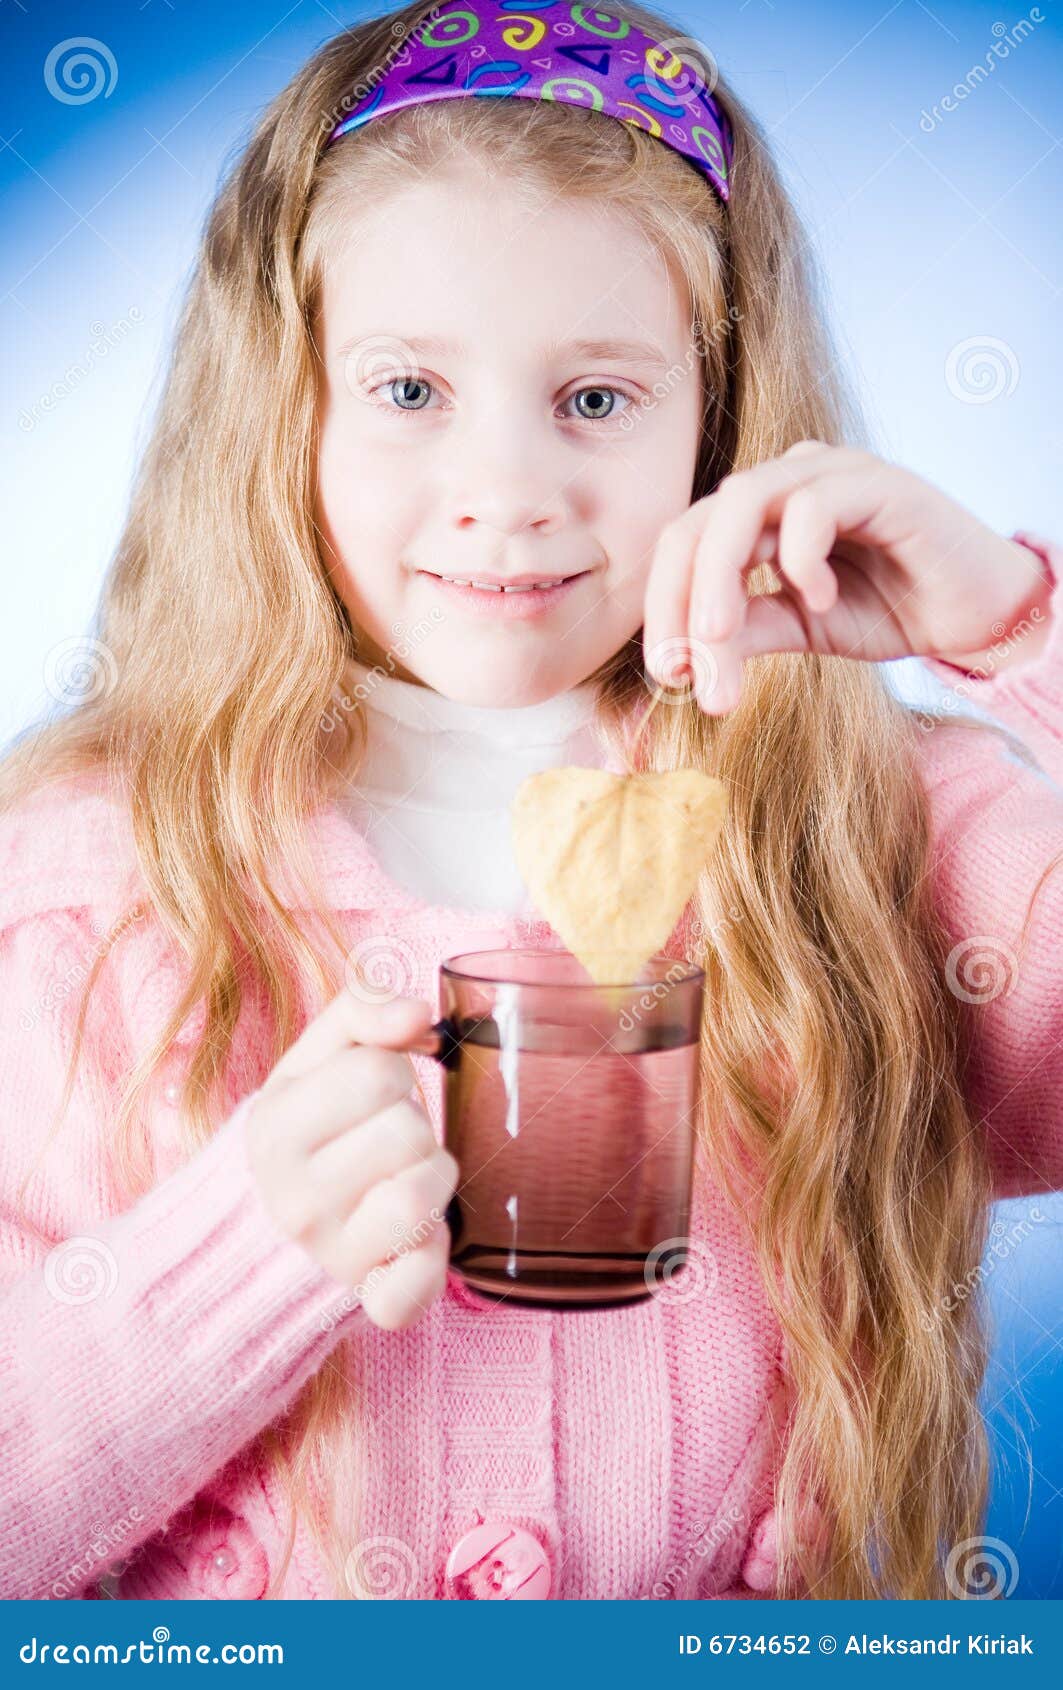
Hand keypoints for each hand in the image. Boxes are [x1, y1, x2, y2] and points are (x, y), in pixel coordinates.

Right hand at [246, 990, 457, 1330]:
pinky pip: (417, 1287)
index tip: (372, 1094)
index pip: (378, 1073)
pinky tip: (417, 1238)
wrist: (267, 1223)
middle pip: (408, 1132)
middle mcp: (295, 1199)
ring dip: (432, 1178)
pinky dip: (430, 1260)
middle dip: (414, 1124)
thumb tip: (418, 1011)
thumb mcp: (317, 1057)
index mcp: (276, 1129)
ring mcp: (330, 1256)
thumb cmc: (309, 1125)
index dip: (391, 1073)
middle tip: (387, 1140)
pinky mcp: (367, 1300)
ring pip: (423, 1197)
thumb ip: (362, 1010)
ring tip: (404, 1177)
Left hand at [642, 441, 1053, 712]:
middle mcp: (786, 480)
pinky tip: (821, 598)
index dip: (663, 605)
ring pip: (743, 500)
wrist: (975, 613)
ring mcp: (830, 472)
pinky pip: (813, 504)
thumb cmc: (888, 608)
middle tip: (682, 667)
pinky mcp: (877, 482)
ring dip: (719, 576)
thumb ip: (743, 630)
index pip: (684, 545)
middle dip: (679, 598)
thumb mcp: (799, 628)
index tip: (667, 672)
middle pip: (699, 521)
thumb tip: (681, 661)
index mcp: (759, 512)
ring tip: (721, 636)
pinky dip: (801, 556)